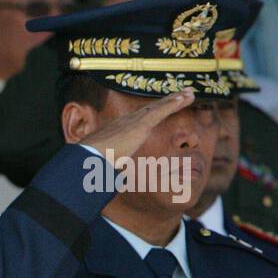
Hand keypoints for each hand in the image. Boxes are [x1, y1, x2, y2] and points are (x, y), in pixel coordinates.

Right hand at [79, 88, 194, 166]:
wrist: (88, 157)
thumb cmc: (91, 164)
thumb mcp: (103, 166)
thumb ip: (111, 171)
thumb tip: (114, 183)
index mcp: (116, 131)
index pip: (137, 120)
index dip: (150, 113)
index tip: (159, 109)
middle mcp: (125, 122)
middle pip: (150, 109)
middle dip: (165, 102)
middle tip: (180, 95)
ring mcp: (133, 121)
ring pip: (158, 106)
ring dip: (174, 99)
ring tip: (189, 93)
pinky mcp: (141, 123)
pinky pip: (161, 110)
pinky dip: (174, 103)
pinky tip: (186, 97)